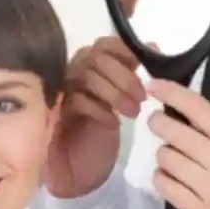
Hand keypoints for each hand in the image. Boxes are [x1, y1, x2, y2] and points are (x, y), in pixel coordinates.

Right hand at [43, 36, 146, 198]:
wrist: (77, 165)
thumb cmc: (101, 128)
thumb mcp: (123, 99)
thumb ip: (133, 71)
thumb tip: (154, 46)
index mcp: (91, 62)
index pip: (107, 43)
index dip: (126, 51)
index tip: (145, 68)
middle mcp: (74, 69)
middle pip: (97, 58)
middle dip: (124, 76)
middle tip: (143, 98)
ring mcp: (62, 89)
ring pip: (87, 76)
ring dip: (115, 94)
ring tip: (134, 114)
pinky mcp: (55, 110)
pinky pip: (78, 100)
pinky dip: (100, 110)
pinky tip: (113, 123)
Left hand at [147, 80, 209, 208]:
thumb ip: (208, 125)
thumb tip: (170, 101)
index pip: (198, 108)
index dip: (172, 94)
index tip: (153, 86)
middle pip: (175, 133)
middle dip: (158, 123)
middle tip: (156, 123)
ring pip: (166, 158)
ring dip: (162, 155)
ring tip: (171, 158)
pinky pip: (164, 185)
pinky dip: (161, 177)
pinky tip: (170, 177)